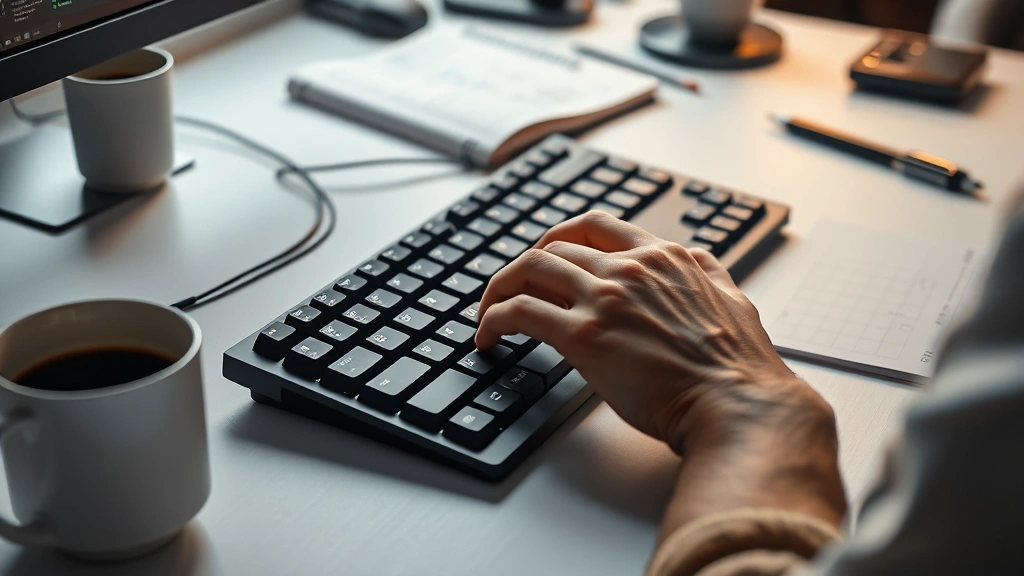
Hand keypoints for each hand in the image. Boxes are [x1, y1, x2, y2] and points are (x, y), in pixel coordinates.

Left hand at [475, 211, 830, 454]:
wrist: (738, 405)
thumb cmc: (737, 367)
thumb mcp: (732, 298)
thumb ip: (709, 272)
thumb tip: (699, 258)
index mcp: (663, 256)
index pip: (595, 223)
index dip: (561, 237)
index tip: (546, 255)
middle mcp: (630, 267)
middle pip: (555, 246)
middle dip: (525, 267)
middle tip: (511, 291)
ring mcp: (605, 298)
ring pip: (529, 269)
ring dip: (499, 289)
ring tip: (488, 313)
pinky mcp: (584, 336)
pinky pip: (519, 312)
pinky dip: (493, 319)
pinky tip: (487, 337)